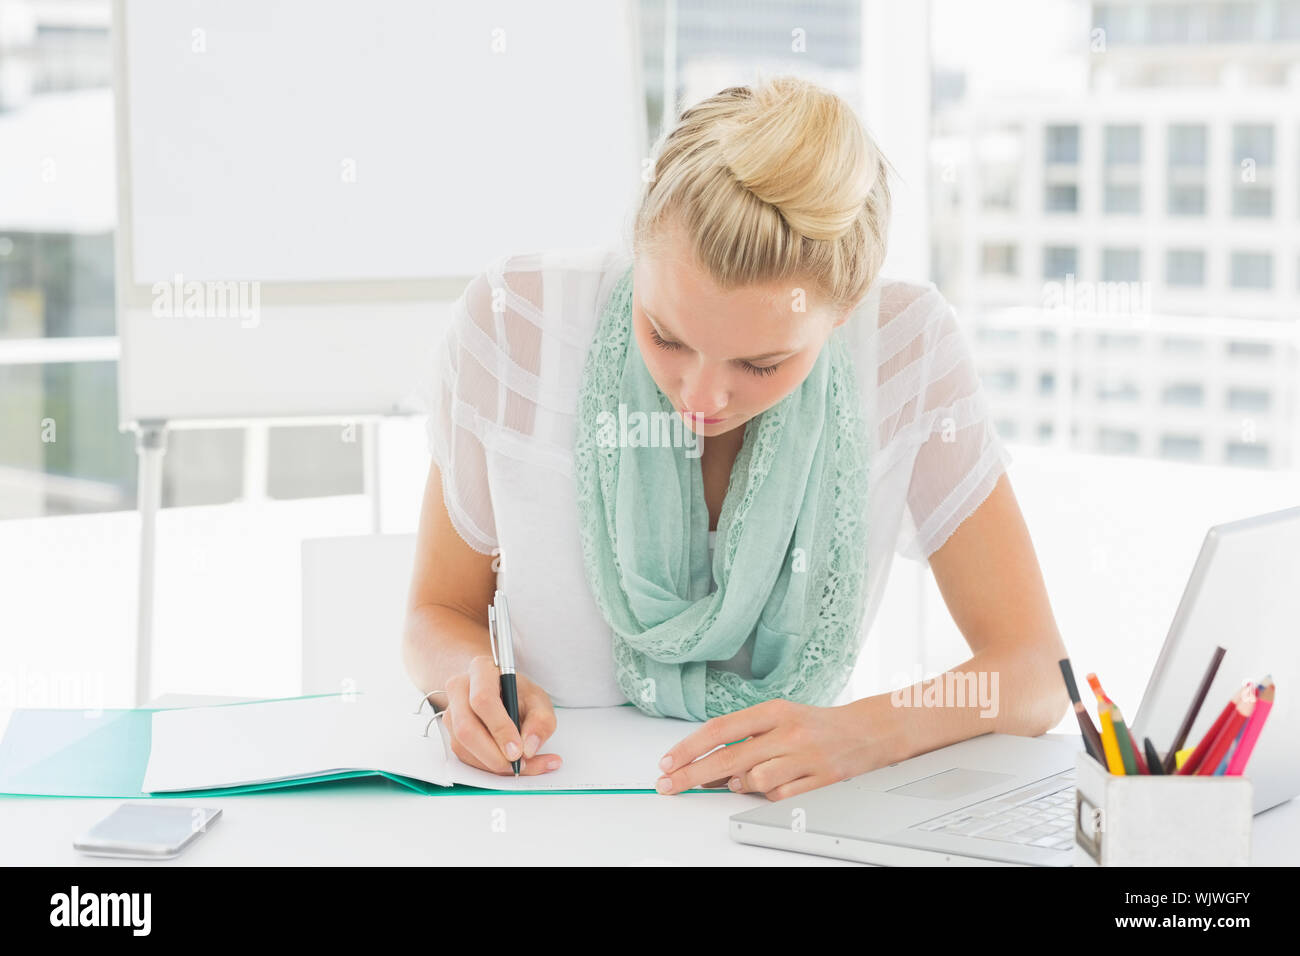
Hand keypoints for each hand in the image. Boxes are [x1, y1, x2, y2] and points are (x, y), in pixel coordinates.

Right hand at [442, 655, 561, 775]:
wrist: (500, 692)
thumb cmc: (518, 693)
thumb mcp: (538, 700)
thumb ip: (541, 720)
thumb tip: (529, 747)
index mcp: (481, 670)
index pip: (483, 700)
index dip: (500, 728)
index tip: (518, 750)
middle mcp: (459, 690)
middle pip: (466, 728)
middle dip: (494, 754)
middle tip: (519, 764)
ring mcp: (451, 713)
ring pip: (464, 747)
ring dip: (494, 764)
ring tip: (525, 765)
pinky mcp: (452, 734)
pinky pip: (466, 757)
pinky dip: (491, 768)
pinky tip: (514, 766)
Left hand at [654, 698, 889, 800]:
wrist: (869, 730)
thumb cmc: (816, 725)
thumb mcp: (779, 719)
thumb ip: (745, 739)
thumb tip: (706, 766)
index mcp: (774, 711)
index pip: (720, 729)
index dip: (689, 748)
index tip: (667, 762)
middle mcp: (789, 732)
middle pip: (728, 759)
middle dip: (692, 775)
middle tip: (668, 785)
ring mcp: (806, 756)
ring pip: (754, 781)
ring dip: (742, 785)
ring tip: (746, 779)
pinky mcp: (822, 780)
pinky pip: (780, 797)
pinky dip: (770, 796)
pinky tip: (773, 786)